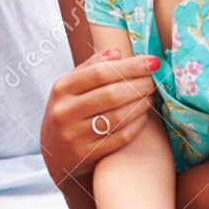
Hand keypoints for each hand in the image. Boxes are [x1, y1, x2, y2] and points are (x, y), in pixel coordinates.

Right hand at [42, 50, 160, 180]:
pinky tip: (143, 116)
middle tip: (155, 80)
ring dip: (141, 104)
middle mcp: (65, 111)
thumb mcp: (70, 88)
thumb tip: (117, 52)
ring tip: (151, 96)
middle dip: (140, 85)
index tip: (152, 61)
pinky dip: (136, 124)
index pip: (100, 72)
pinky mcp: (86, 155)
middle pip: (112, 94)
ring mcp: (75, 135)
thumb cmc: (68, 113)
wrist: (53, 156)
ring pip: (118, 116)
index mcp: (61, 89)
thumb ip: (90, 67)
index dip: (131, 66)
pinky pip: (120, 137)